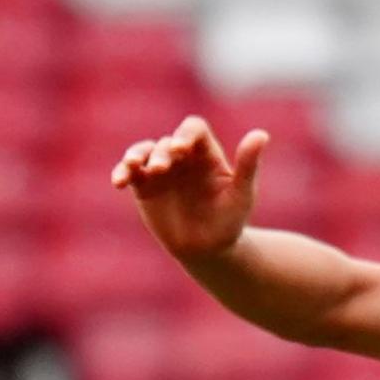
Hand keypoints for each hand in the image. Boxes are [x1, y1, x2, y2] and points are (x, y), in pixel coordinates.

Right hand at [111, 115, 269, 263]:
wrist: (208, 250)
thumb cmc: (229, 221)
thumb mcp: (242, 195)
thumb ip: (248, 165)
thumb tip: (262, 134)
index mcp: (205, 152)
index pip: (193, 129)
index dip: (186, 134)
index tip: (182, 149)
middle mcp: (181, 157)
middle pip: (167, 142)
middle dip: (163, 153)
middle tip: (162, 169)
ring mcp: (160, 170)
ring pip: (144, 152)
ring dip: (136, 155)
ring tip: (132, 166)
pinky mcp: (144, 187)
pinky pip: (129, 174)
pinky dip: (122, 173)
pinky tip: (118, 182)